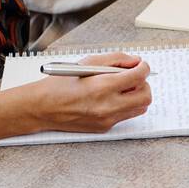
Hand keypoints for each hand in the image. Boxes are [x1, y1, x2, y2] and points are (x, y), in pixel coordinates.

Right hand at [27, 52, 151, 133]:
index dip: (144, 68)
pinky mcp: (104, 128)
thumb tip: (135, 61)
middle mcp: (107, 106)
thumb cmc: (61, 84)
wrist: (43, 108)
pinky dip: (124, 105)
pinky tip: (110, 98)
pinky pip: (125, 116)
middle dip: (144, 84)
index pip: (139, 77)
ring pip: (139, 108)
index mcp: (102, 86)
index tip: (141, 65)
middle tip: (134, 77)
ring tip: (122, 88)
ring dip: (136, 96)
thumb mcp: (88, 62)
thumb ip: (116, 59)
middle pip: (145, 96)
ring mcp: (107, 119)